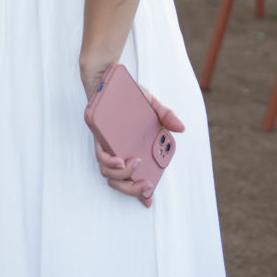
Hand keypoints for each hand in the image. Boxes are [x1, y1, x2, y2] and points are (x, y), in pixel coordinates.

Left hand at [81, 61, 184, 208]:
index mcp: (130, 149)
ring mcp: (105, 144)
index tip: (148, 201)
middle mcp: (116, 149)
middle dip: (132, 189)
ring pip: (107, 172)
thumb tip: (180, 128)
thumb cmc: (127, 94)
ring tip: (133, 166)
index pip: (133, 176)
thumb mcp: (150, 104)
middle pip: (118, 180)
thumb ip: (165, 116)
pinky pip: (99, 155)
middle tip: (146, 185)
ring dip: (122, 176)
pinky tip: (120, 160)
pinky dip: (110, 162)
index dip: (139, 192)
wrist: (106, 75)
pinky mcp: (96, 135)